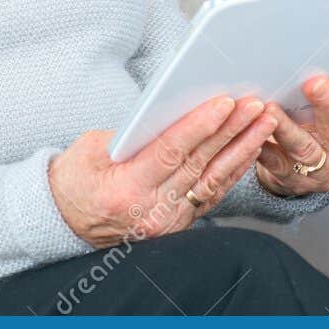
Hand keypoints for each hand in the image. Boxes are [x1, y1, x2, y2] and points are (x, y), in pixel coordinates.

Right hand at [48, 95, 277, 247]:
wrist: (64, 222)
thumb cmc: (75, 179)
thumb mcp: (91, 149)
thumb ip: (133, 133)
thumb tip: (172, 110)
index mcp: (126, 191)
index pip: (171, 153)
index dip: (200, 126)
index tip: (224, 103)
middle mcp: (152, 212)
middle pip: (200, 164)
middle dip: (231, 131)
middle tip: (254, 104)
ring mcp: (168, 223)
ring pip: (214, 181)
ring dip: (243, 149)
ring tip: (264, 123)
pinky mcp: (179, 225)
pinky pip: (212, 195)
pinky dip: (233, 170)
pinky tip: (250, 148)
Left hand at [255, 63, 328, 196]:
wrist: (315, 174)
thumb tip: (321, 49)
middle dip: (326, 105)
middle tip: (314, 83)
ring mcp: (324, 171)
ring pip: (306, 149)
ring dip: (287, 128)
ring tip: (271, 108)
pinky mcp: (295, 181)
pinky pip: (278, 165)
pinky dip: (265, 149)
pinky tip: (254, 134)